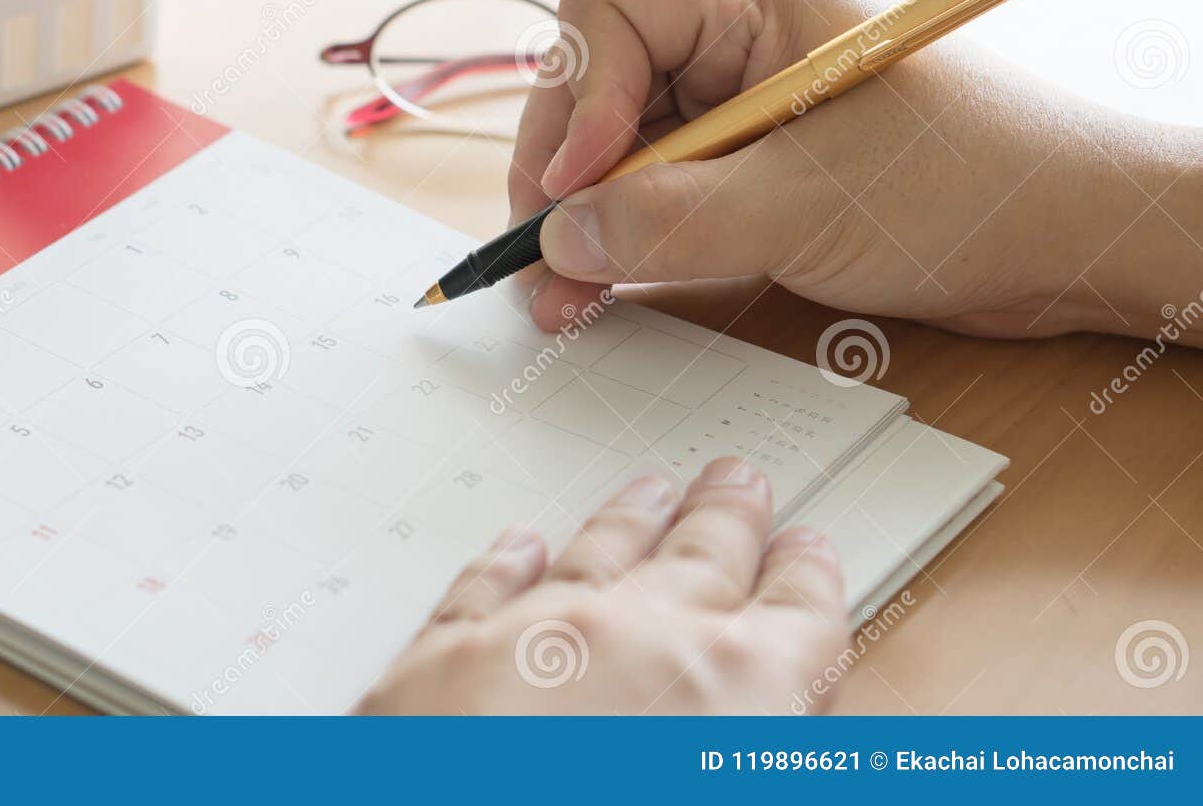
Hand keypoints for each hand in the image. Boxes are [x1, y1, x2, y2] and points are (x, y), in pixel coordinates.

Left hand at [357, 458, 846, 714]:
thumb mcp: (746, 781)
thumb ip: (767, 740)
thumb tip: (772, 723)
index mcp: (740, 692)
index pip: (798, 615)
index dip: (808, 577)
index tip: (810, 549)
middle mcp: (642, 641)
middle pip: (702, 558)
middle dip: (726, 517)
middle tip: (738, 478)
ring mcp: (539, 637)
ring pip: (597, 554)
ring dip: (629, 521)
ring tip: (650, 491)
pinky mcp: (445, 658)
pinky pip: (484, 589)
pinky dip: (506, 562)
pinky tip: (518, 543)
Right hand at [509, 0, 1202, 341]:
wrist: (1074, 239)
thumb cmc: (972, 187)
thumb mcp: (808, 206)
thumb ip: (672, 223)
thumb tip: (560, 240)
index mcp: (757, 0)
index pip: (611, 15)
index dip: (574, 100)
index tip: (573, 188)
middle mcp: (738, 42)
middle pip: (599, 86)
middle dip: (564, 174)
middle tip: (545, 260)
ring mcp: (742, 108)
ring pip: (620, 149)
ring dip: (587, 219)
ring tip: (563, 299)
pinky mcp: (752, 168)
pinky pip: (661, 191)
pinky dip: (627, 239)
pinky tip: (604, 289)